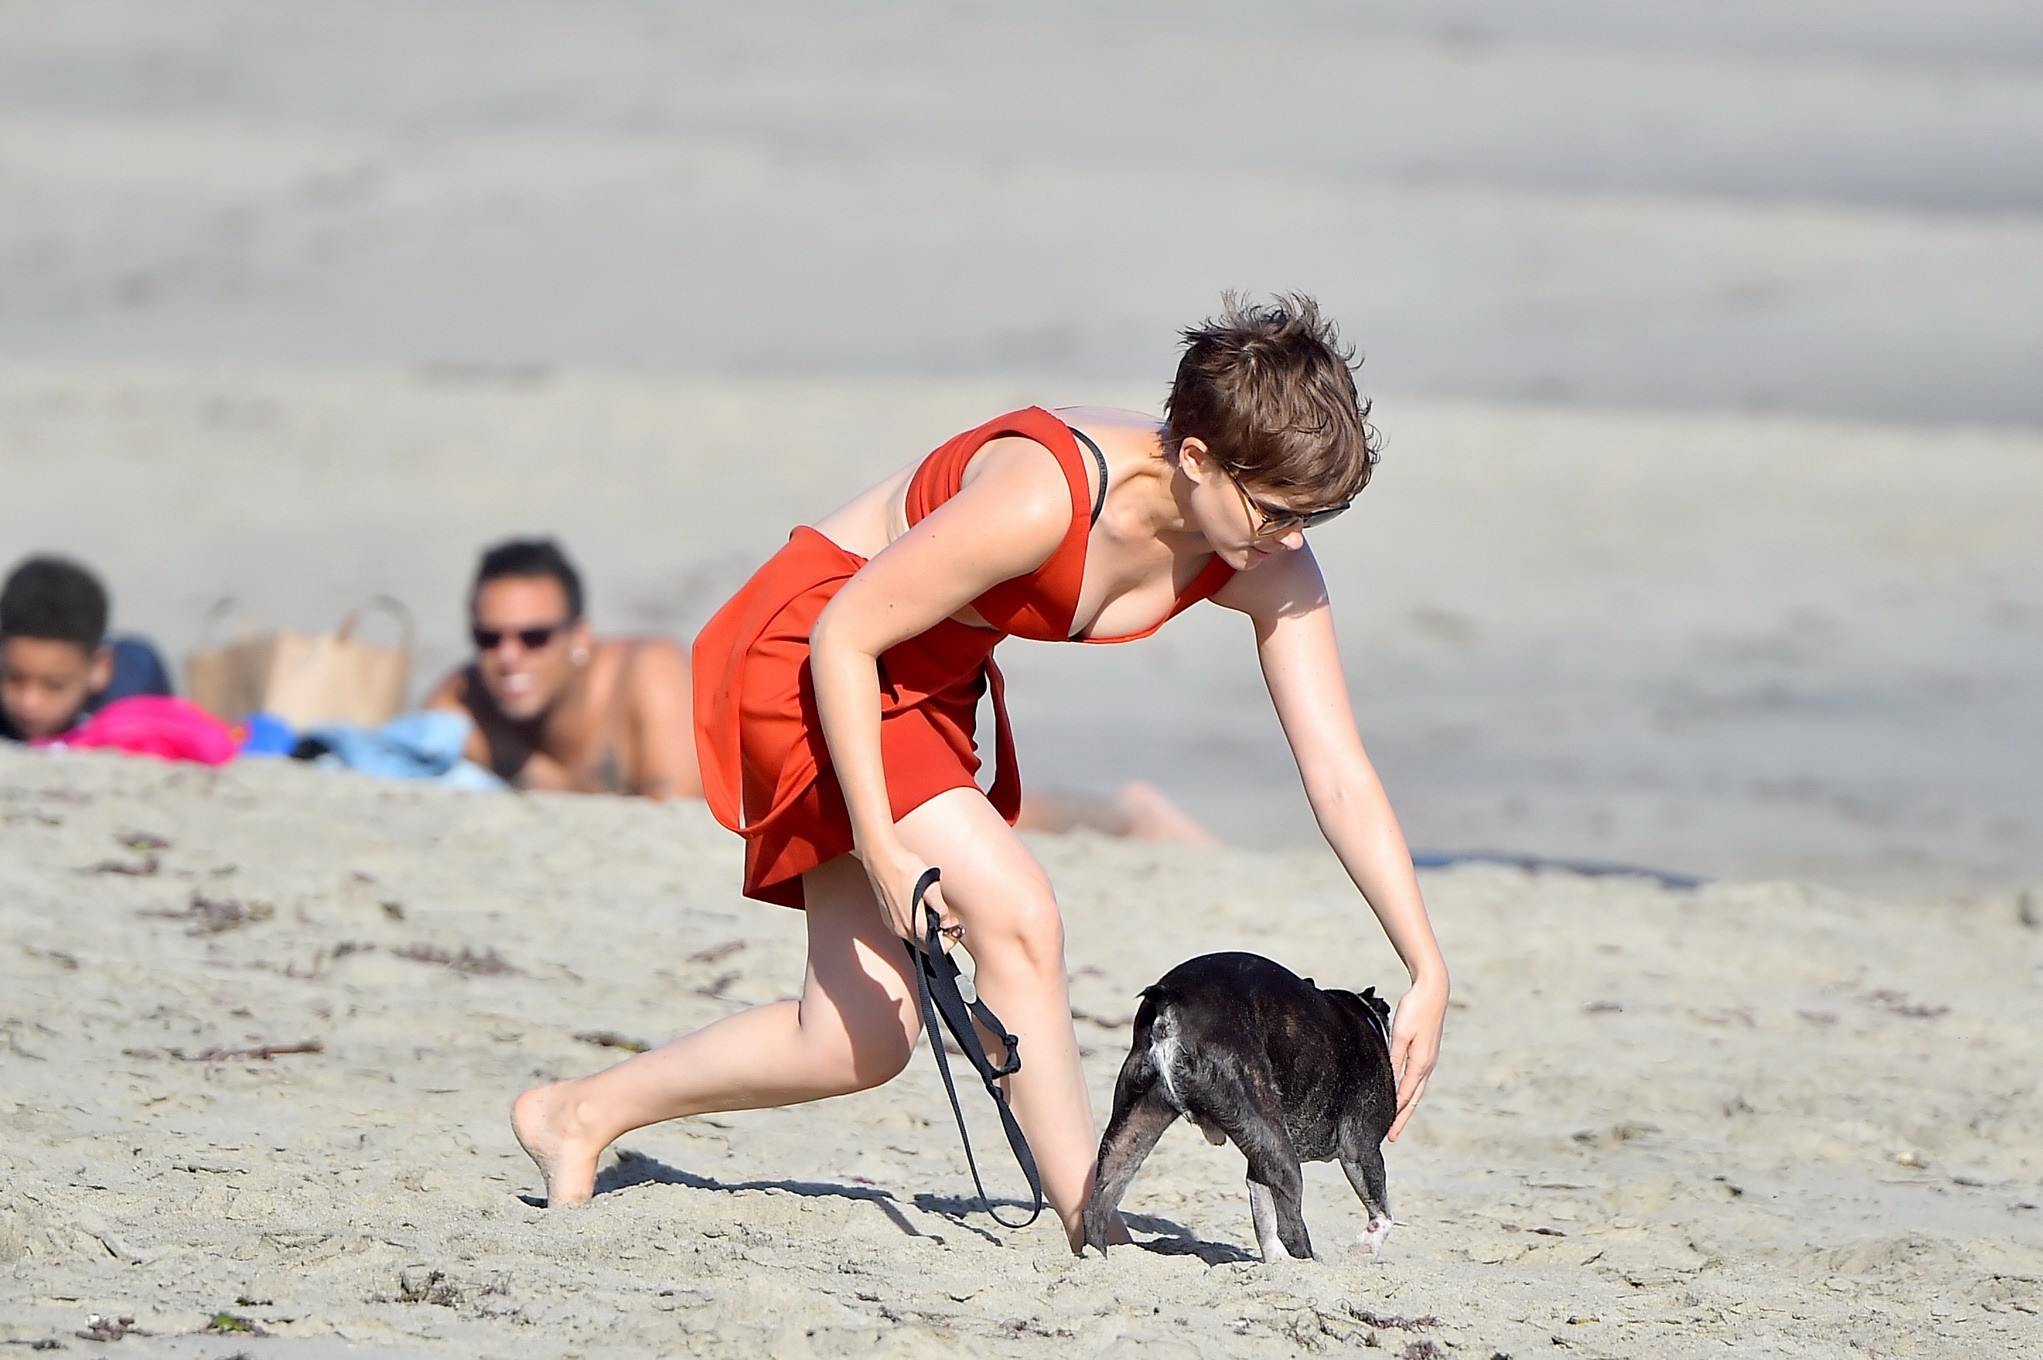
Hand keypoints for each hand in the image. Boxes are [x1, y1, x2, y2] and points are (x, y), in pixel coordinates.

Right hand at [862, 842, 960, 946]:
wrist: (880, 857)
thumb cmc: (902, 868)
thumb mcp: (931, 886)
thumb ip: (940, 908)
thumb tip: (945, 920)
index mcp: (911, 924)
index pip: (934, 945)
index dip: (948, 940)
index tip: (954, 929)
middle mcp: (899, 928)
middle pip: (923, 942)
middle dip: (939, 933)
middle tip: (948, 918)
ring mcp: (891, 922)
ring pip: (914, 935)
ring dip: (927, 927)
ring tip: (935, 909)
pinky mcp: (887, 915)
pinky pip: (905, 926)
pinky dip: (916, 922)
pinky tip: (920, 907)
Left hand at [1386, 973, 1446, 1141]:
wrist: (1433, 991)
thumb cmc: (1415, 1009)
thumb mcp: (1400, 1034)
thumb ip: (1395, 1058)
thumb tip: (1391, 1082)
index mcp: (1420, 1063)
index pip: (1405, 1096)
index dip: (1396, 1115)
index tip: (1387, 1132)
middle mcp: (1427, 1065)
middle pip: (1413, 1099)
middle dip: (1402, 1118)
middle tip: (1391, 1136)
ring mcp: (1429, 1060)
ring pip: (1417, 1090)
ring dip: (1407, 1107)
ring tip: (1396, 1120)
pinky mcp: (1427, 1053)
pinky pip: (1418, 1079)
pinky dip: (1410, 1092)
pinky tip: (1404, 1094)